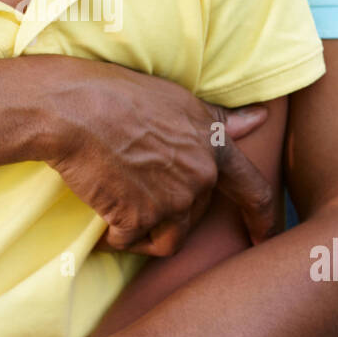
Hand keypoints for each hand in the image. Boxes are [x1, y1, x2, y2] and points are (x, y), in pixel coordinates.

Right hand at [48, 60, 273, 253]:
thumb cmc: (119, 94)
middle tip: (135, 187)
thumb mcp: (178, 100)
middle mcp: (200, 177)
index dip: (264, 218)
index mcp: (213, 147)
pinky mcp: (137, 219)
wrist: (73, 109)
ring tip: (120, 210)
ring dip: (146, 231)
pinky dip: (113, 236)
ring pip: (168, 237)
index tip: (264, 238)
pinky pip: (129, 241)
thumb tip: (260, 118)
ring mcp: (170, 201)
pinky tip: (99, 217)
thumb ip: (218, 120)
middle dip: (170, 209)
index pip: (254, 190)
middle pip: (196, 215)